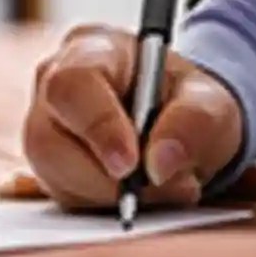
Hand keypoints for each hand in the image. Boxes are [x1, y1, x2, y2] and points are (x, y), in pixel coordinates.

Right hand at [24, 25, 242, 208]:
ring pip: (53, 175)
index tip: (130, 166)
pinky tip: (139, 193)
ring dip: (110, 196)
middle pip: (48, 140)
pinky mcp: (49, 165)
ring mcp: (44, 127)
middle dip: (105, 179)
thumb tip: (159, 165)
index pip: (71, 85)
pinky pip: (64, 196)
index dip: (97, 128)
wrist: (177, 120)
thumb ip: (194, 121)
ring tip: (162, 189)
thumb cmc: (185, 100)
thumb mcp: (211, 101)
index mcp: (90, 50)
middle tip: (163, 188)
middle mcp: (51, 85)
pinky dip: (105, 205)